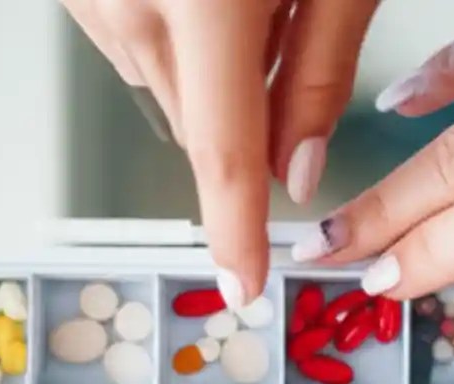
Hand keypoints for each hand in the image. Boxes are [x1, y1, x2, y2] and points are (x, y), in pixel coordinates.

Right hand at [61, 0, 378, 305]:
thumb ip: (320, 71)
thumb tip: (299, 170)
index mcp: (205, 0)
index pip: (223, 154)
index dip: (237, 231)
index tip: (245, 285)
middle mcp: (133, 4)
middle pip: (197, 130)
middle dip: (249, 121)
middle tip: (289, 40)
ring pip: (167, 93)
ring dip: (210, 75)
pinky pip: (134, 47)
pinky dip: (174, 38)